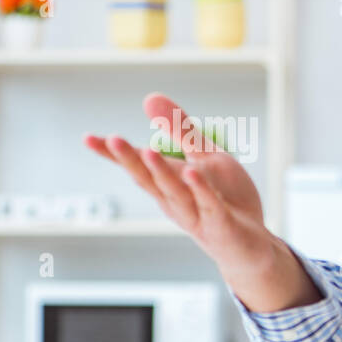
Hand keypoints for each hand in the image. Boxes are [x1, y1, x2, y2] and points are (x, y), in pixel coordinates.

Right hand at [84, 94, 272, 278]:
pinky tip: (192, 173)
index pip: (137, 167)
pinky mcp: (221, 224)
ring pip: (175, 192)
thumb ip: (180, 130)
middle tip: (111, 139)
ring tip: (148, 150)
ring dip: (161, 172)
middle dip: (132, 160)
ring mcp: (197, 215)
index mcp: (167, 185)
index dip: (114, 155)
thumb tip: (149, 96)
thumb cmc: (226, 199)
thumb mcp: (204, 157)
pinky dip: (201, 190)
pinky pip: (210, 205)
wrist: (254, 245)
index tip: (87, 138)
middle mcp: (175, 201)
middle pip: (150, 179)